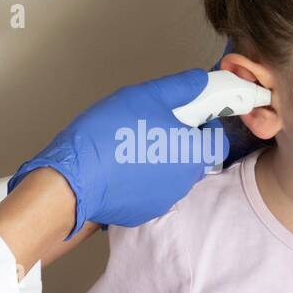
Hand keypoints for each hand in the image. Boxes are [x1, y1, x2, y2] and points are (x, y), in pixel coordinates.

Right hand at [8, 68, 227, 239]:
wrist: (74, 179)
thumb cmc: (110, 135)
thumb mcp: (146, 97)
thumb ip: (180, 88)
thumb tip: (200, 80)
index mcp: (193, 153)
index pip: (218, 142)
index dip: (208, 127)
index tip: (190, 116)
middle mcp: (184, 182)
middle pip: (195, 159)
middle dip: (181, 142)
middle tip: (155, 126)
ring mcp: (164, 201)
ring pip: (172, 175)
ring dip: (161, 161)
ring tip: (133, 145)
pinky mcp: (143, 212)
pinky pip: (151, 191)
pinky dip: (142, 179)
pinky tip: (121, 166)